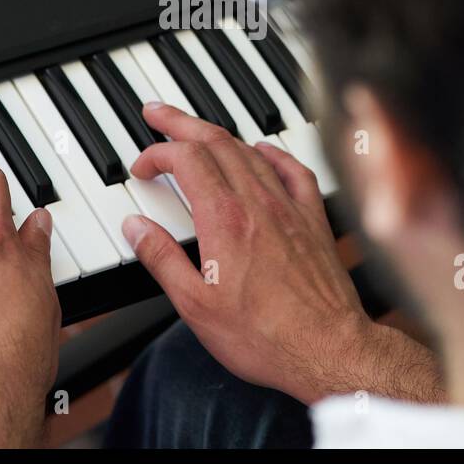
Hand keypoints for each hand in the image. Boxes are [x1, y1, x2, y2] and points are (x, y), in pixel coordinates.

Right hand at [124, 103, 440, 405]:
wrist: (328, 350)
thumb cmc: (265, 336)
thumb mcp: (195, 305)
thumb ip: (161, 259)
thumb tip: (136, 228)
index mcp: (224, 219)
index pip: (186, 160)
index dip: (158, 153)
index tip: (142, 166)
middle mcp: (258, 203)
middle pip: (216, 141)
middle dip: (181, 122)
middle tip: (157, 113)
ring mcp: (290, 208)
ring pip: (250, 150)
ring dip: (219, 133)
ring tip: (198, 130)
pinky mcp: (314, 220)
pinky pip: (293, 170)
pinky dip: (272, 153)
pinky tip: (263, 151)